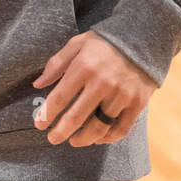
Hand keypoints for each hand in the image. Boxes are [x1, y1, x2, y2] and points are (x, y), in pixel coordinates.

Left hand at [32, 31, 157, 146]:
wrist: (143, 39)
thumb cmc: (103, 42)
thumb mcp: (77, 44)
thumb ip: (56, 64)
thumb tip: (37, 84)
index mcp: (83, 67)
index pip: (59, 98)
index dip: (46, 114)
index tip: (39, 123)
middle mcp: (102, 83)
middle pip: (76, 117)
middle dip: (60, 132)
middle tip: (52, 139)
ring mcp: (121, 95)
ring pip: (98, 128)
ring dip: (83, 139)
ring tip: (74, 141)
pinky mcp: (137, 103)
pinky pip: (121, 129)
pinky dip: (108, 138)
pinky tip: (98, 139)